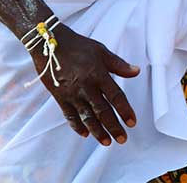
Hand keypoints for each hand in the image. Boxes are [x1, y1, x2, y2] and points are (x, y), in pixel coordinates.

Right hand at [35, 24, 139, 145]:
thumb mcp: (101, 51)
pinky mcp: (59, 97)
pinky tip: (85, 134)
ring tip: (107, 142)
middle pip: (102, 111)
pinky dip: (77, 126)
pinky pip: (69, 115)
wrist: (49, 44)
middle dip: (113, 127)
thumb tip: (137, 72)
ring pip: (86, 117)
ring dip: (97, 131)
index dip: (125, 110)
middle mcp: (86, 86)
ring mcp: (72, 93)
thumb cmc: (79, 46)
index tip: (132, 122)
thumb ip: (119, 65)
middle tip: (122, 139)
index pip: (115, 96)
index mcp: (98, 74)